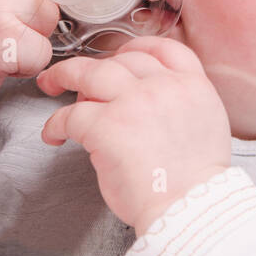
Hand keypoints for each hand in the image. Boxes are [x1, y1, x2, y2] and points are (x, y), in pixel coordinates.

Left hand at [35, 37, 231, 230]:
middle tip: (77, 75)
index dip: (138, 47)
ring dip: (64, 76)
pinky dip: (55, 124)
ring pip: (89, 72)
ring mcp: (132, 102)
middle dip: (97, 66)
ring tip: (50, 84)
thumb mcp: (205, 128)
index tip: (121, 53)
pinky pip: (70, 115)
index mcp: (192, 87)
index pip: (164, 48)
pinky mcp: (105, 125)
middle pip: (121, 59)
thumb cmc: (194, 184)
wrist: (188, 208)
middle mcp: (163, 86)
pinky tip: (53, 134)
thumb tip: (148, 106)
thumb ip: (180, 106)